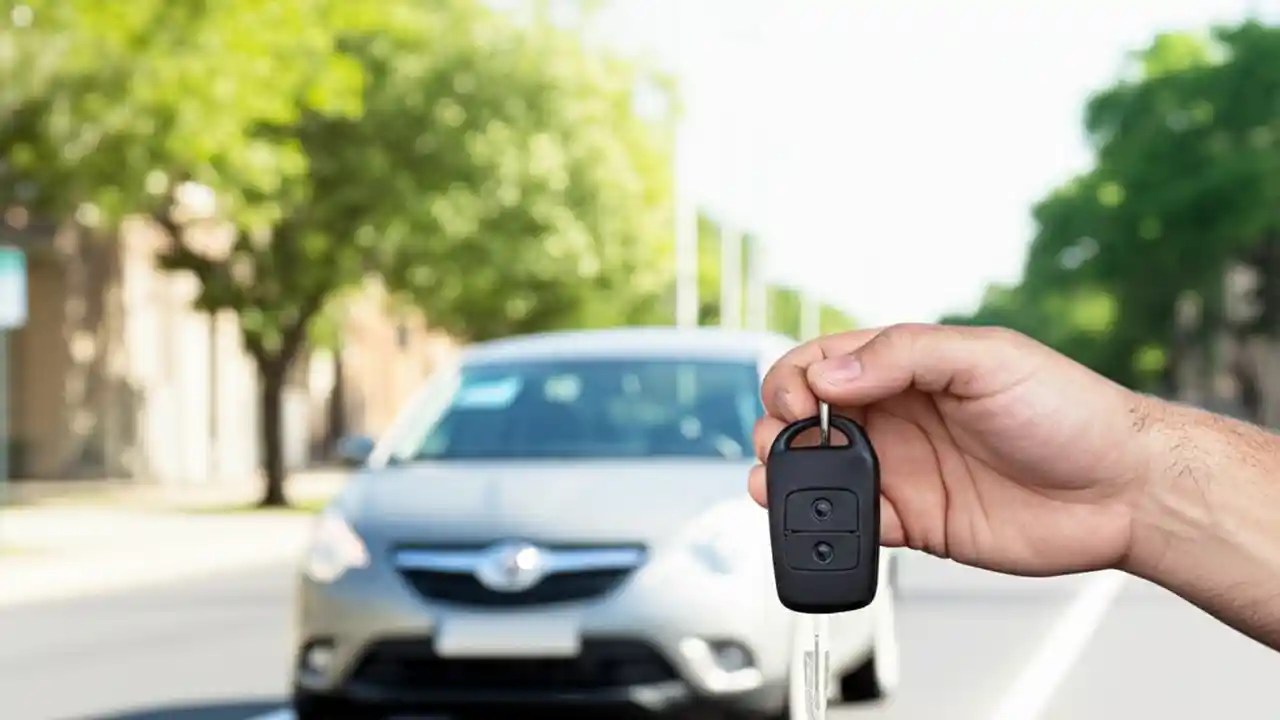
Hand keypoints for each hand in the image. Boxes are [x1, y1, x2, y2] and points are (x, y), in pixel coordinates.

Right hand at [749, 323, 1154, 576]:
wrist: (1123, 490)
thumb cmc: (1069, 411)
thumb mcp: (987, 358)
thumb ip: (903, 356)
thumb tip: (829, 375)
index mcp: (907, 367)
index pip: (824, 362)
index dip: (795, 377)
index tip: (798, 399)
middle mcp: (896, 417)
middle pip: (808, 418)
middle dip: (779, 428)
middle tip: (784, 444)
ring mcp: (903, 470)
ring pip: (821, 473)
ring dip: (788, 478)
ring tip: (776, 485)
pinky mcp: (916, 522)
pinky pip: (857, 524)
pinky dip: (830, 527)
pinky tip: (825, 524)